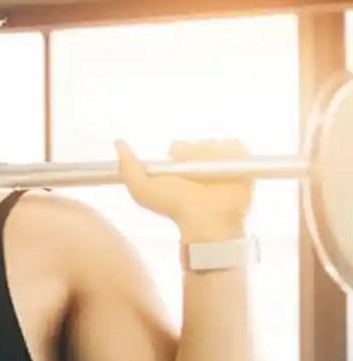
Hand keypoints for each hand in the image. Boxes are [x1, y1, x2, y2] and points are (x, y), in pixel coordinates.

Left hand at [116, 139, 254, 240]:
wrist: (207, 219)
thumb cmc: (174, 207)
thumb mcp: (142, 190)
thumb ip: (128, 167)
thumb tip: (119, 142)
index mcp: (180, 166)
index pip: (179, 146)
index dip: (178, 152)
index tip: (176, 164)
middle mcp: (201, 163)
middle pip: (198, 141)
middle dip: (194, 153)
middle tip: (193, 173)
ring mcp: (222, 162)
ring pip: (215, 143)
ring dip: (210, 156)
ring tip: (210, 176)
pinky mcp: (242, 163)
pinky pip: (235, 146)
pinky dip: (229, 154)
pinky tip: (224, 170)